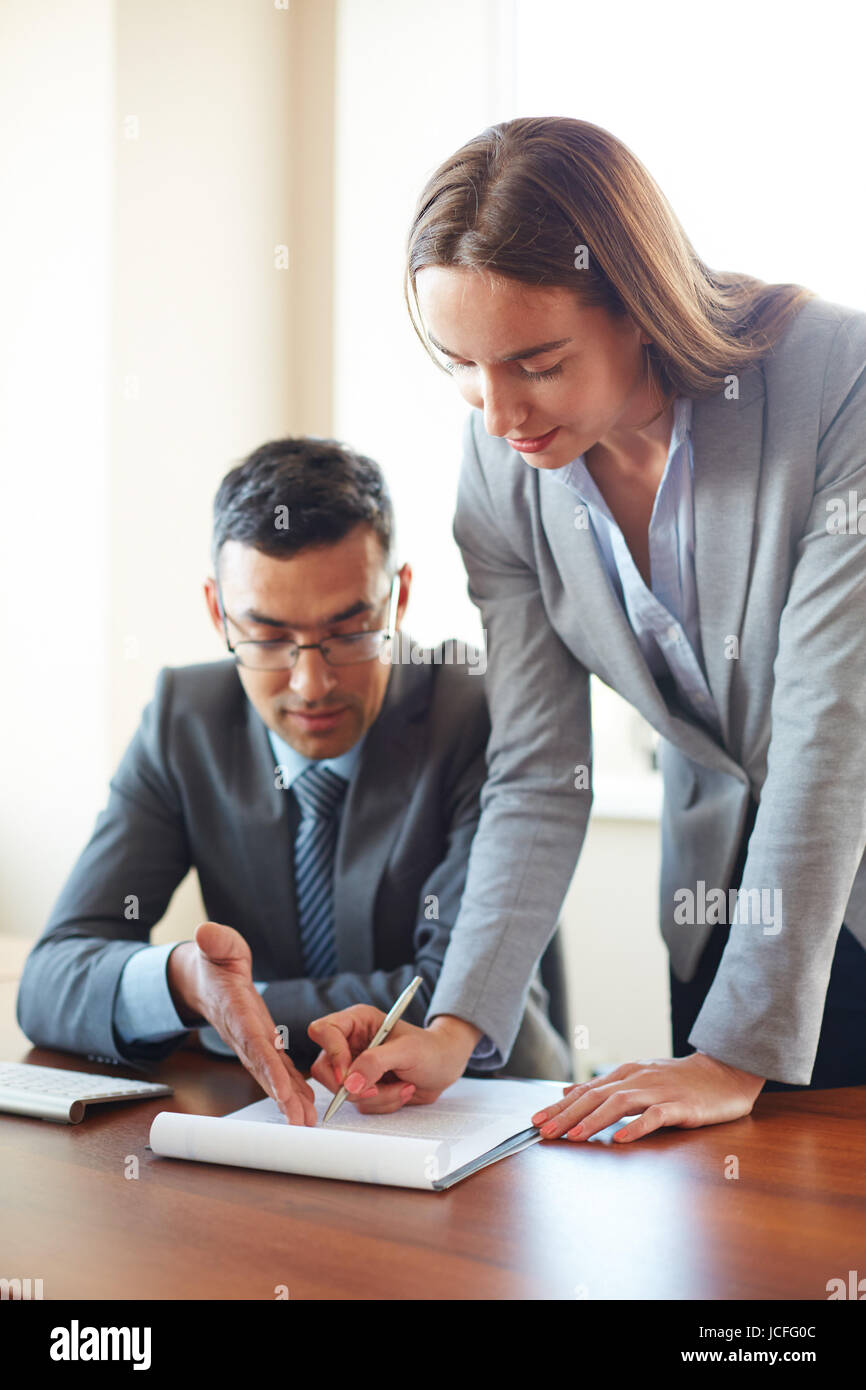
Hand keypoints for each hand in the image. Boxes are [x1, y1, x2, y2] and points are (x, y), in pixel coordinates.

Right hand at [167, 922, 316, 1125]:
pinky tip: (306, 1105)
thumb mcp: (217, 946)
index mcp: (237, 1013)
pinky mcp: (261, 1043)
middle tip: (300, 1122)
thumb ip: (216, 941)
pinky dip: (291, 1088)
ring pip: (272, 1075)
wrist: (202, 980)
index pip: (253, 1043)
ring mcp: (253, 1043)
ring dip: (289, 1099)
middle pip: (264, 1070)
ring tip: (307, 1122)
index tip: (282, 1092)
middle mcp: (244, 1035)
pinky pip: (277, 1069)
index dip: (268, 1068)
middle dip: (282, 1096)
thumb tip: (205, 932)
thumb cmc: (215, 962)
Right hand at [307, 1004, 481, 1112]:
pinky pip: (359, 1105)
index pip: (323, 1031)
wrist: (444, 1067)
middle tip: (377, 1088)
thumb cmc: (430, 1049)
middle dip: (351, 1086)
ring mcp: (354, 1068)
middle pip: (323, 1068)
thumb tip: (349, 1083)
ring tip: (402, 1085)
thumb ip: (376, 1062)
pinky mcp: (362, 1087)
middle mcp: (350, 1043)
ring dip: (376, 1096)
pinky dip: (382, 1104)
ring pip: (343, 1092)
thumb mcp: (407, 1051)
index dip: (332, 1053)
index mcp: (357, 1022)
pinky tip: (401, 1090)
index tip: (348, 1074)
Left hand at [530, 1051, 765, 1143]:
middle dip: (567, 1114)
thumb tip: (568, 1091)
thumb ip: (605, 1086)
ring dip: (594, 1120)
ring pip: (620, 1103)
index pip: (586, 1090)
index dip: (559, 1105)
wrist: (724, 1073)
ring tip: (574, 1136)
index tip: (535, 1120)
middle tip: (544, 1131)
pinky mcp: (681, 1107)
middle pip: (596, 1096)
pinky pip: (655, 1117)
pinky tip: (620, 1139)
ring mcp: (660, 1092)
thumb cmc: (679, 1080)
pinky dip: (636, 1127)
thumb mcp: (638, 1078)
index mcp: (626, 1074)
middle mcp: (638, 1079)